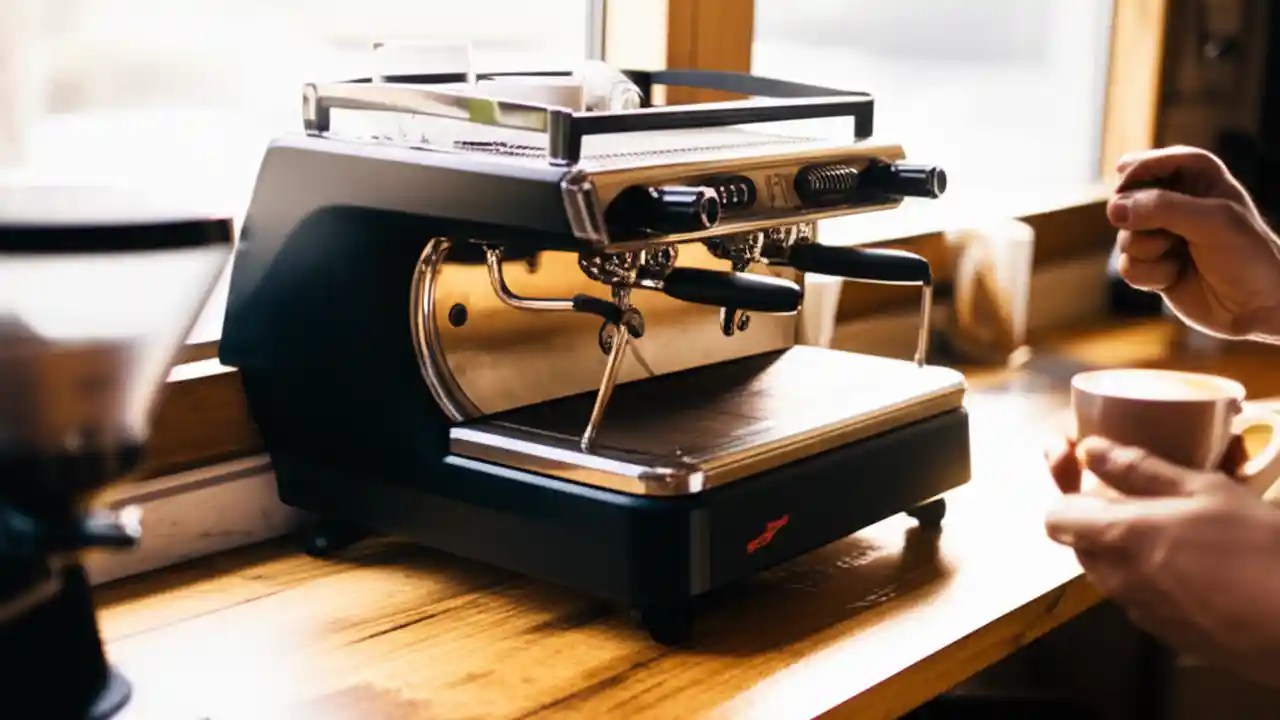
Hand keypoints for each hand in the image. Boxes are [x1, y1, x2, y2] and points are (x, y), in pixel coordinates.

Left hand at [1045, 437, 1279, 685]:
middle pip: (1080, 541)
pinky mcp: (1164, 633)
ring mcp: (1138, 610)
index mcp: (1117, 537)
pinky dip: (1150, 571)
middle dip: (1096, 514)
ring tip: (1170, 522)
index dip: (1066, 489)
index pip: (1054, 516)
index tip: (1084, 467)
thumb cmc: (1258, 548)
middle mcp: (1115, 578)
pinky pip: (1139, 593)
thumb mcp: (1206, 491)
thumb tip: (1088, 450)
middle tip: (1134, 490)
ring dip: (1124, 543)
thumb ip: (1139, 469)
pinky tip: (1193, 560)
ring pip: (1109, 569)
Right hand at [1109, 146, 1279, 339]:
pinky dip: (1150, 275)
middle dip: (1141, 221)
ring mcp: (1160, 235)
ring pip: (1124, 237)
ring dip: (1150, 252)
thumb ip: (1161, 207)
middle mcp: (1174, 202)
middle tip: (1170, 234)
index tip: (1131, 189)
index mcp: (1196, 176)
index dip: (1136, 174)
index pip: (1147, 162)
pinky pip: (1127, 266)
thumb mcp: (1211, 221)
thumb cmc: (1247, 256)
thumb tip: (1112, 209)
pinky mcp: (1152, 265)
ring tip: (1181, 258)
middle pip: (1125, 201)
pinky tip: (1174, 277)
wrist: (1257, 307)